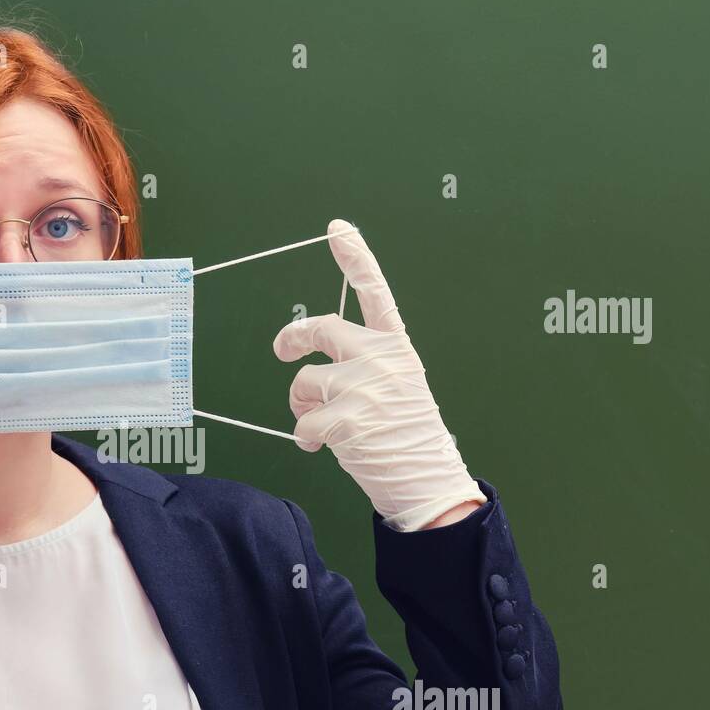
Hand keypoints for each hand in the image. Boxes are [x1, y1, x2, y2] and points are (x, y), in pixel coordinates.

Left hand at [272, 219, 484, 532]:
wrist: (428, 481)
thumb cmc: (406, 436)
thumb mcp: (396, 386)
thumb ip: (364, 363)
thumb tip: (311, 363)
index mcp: (396, 347)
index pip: (375, 292)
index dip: (355, 257)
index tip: (337, 228)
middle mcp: (382, 358)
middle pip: (321, 327)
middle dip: (293, 337)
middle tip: (281, 350)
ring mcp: (365, 386)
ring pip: (304, 381)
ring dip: (301, 406)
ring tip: (320, 427)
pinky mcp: (349, 418)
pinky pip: (304, 421)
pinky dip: (305, 437)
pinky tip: (321, 447)